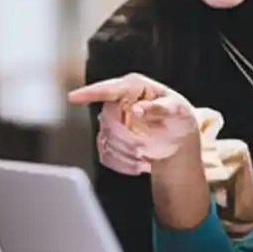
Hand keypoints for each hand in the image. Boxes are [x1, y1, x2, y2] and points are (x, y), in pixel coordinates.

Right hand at [69, 74, 198, 173]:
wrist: (178, 137)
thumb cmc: (179, 116)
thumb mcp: (178, 110)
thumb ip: (159, 107)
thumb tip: (137, 109)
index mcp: (134, 87)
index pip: (108, 89)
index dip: (90, 93)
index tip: (73, 98)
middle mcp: (119, 102)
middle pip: (107, 121)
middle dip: (125, 138)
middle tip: (144, 147)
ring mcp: (112, 121)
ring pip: (105, 140)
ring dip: (126, 153)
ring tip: (147, 155)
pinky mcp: (109, 140)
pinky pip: (106, 155)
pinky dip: (123, 164)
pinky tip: (139, 164)